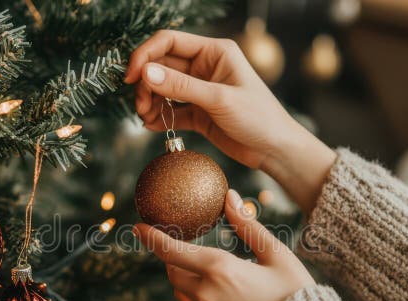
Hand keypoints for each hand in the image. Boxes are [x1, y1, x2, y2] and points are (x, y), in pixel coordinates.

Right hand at [125, 30, 337, 214]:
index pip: (169, 41)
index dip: (145, 55)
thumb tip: (146, 73)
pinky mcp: (199, 113)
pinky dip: (159, 117)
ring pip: (163, 89)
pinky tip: (152, 126)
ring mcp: (201, 90)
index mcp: (214, 52)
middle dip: (146, 85)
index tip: (131, 77)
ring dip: (150, 102)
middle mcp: (205, 67)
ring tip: (146, 118)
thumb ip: (182, 86)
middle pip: (161, 66)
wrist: (276, 151)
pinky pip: (171, 109)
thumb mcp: (219, 100)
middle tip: (140, 106)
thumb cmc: (259, 118)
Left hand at [133, 189, 314, 300]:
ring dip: (186, 278)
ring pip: (182, 293)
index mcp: (219, 269)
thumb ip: (247, 225)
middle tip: (183, 246)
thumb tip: (229, 198)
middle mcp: (206, 295)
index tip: (137, 227)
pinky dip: (202, 297)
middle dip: (173, 258)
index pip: (172, 251)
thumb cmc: (294, 292)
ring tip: (206, 269)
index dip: (152, 238)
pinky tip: (226, 294)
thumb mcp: (275, 253)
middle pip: (173, 272)